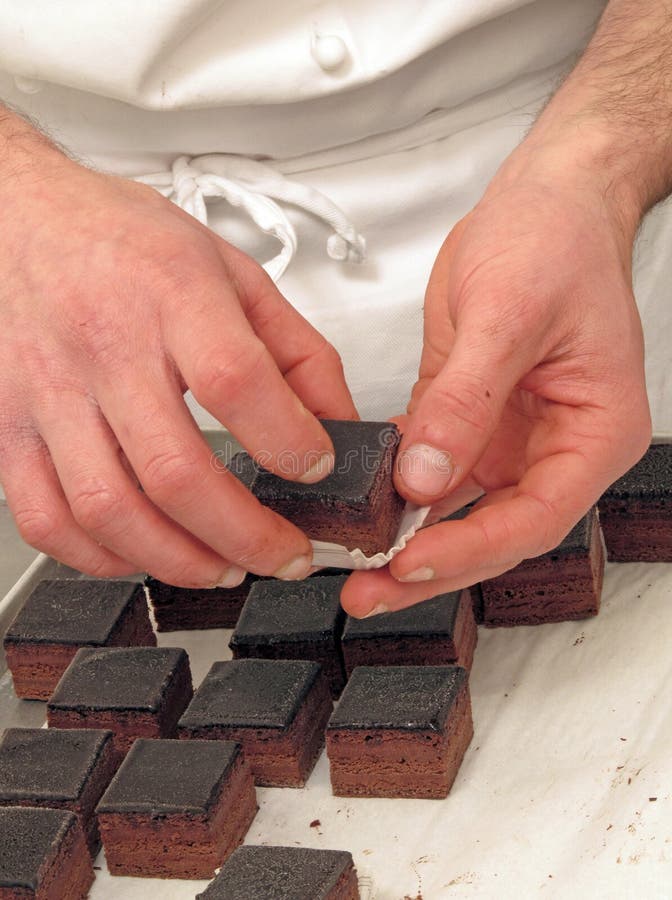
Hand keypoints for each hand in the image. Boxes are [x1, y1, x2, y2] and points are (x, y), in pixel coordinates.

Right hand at [0, 140, 356, 585]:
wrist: (17, 219)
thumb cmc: (122, 240)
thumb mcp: (230, 270)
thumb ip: (296, 349)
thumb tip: (340, 424)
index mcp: (172, 294)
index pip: (236, 380)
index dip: (288, 440)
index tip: (318, 469)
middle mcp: (105, 345)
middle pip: (176, 470)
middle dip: (246, 535)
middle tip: (286, 554)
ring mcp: (48, 392)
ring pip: (109, 509)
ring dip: (180, 560)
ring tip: (225, 567)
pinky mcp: (9, 426)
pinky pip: (46, 517)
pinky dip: (100, 557)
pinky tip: (144, 555)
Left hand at [342, 149, 650, 615]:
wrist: (543, 203)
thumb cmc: (555, 241)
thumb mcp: (508, 313)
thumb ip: (466, 400)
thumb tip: (425, 477)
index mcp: (593, 432)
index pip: (534, 517)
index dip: (472, 549)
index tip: (412, 563)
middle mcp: (554, 447)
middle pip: (493, 531)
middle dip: (430, 566)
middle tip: (367, 592)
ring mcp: (508, 440)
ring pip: (456, 511)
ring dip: (405, 540)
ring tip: (352, 567)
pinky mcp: (467, 421)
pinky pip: (430, 470)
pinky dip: (396, 493)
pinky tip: (360, 509)